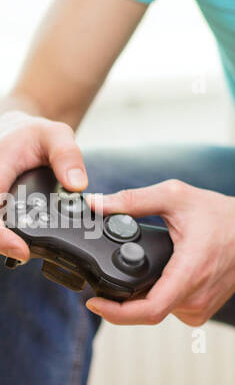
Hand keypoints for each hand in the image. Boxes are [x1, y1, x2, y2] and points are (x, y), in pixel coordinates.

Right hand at [0, 112, 87, 261]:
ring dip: (2, 239)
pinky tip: (19, 240)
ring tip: (24, 248)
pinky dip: (5, 232)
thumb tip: (77, 184)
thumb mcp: (55, 134)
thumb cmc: (33, 134)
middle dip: (1, 241)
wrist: (15, 132)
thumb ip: (67, 156)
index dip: (1, 233)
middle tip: (25, 253)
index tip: (20, 248)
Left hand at [84, 181, 234, 326]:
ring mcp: (202, 308)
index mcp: (190, 272)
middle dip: (122, 299)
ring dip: (142, 296)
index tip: (94, 302)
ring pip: (158, 311)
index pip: (148, 311)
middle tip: (106, 281)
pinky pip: (171, 311)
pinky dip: (160, 297)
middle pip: (146, 312)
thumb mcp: (177, 197)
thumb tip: (96, 204)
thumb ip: (134, 199)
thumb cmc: (223, 215)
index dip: (115, 313)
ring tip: (140, 272)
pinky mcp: (203, 312)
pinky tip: (163, 278)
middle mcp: (197, 296)